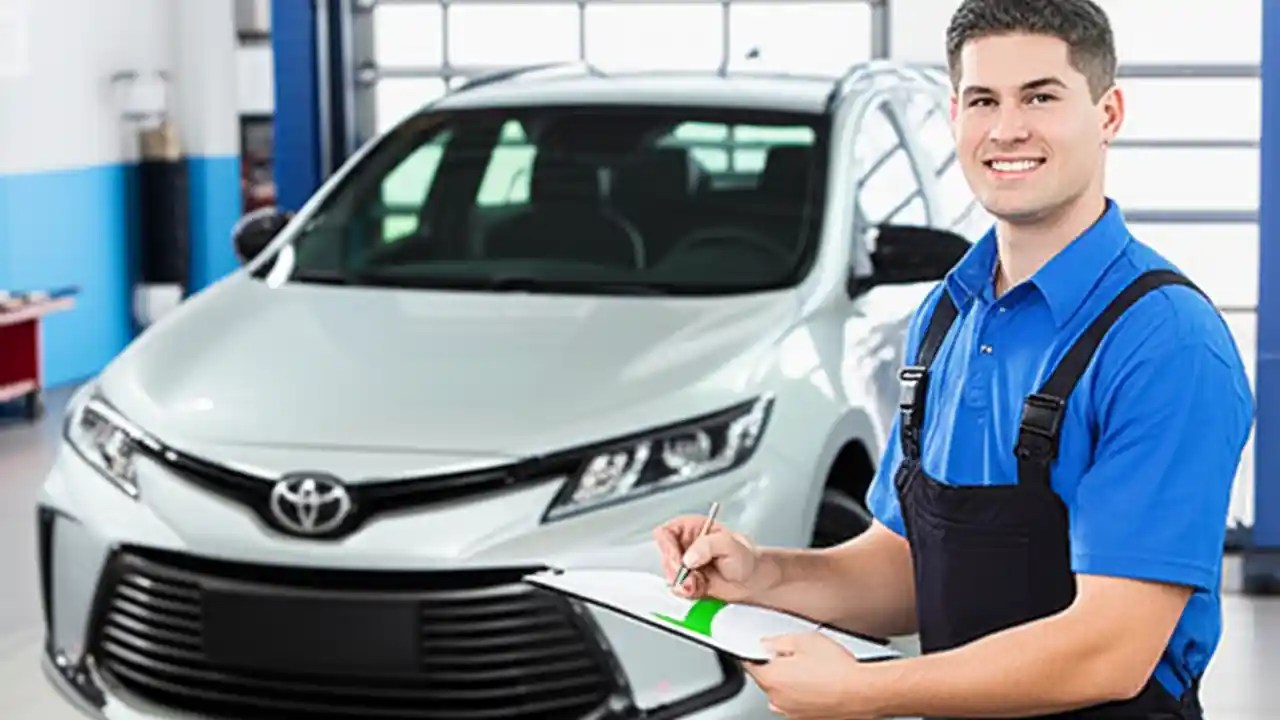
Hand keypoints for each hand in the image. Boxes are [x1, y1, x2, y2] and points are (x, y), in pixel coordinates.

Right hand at [652, 515, 773, 602]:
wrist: (753, 581)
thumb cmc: (746, 558)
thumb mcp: (730, 545)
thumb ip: (708, 546)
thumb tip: (689, 557)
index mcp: (691, 528)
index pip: (666, 533)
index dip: (668, 548)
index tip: (679, 562)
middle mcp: (685, 545)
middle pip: (664, 556)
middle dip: (675, 571)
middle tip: (689, 579)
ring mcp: (684, 566)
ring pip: (669, 574)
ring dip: (682, 583)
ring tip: (699, 584)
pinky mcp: (687, 582)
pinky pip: (677, 589)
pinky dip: (687, 593)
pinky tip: (700, 589)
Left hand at [745, 633, 882, 719]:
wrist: (863, 692)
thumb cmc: (837, 669)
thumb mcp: (804, 640)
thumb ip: (778, 641)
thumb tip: (766, 644)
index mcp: (771, 678)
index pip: (750, 664)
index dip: (757, 653)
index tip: (762, 649)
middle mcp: (777, 700)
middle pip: (767, 680)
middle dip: (777, 667)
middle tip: (797, 657)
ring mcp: (792, 713)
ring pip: (782, 693)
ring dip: (790, 683)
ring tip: (812, 671)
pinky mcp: (806, 719)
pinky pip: (797, 703)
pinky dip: (802, 695)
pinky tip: (819, 684)